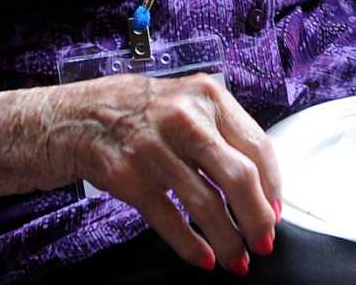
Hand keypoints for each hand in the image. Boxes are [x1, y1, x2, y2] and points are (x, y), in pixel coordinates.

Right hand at [57, 73, 281, 273]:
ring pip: (207, 204)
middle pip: (239, 178)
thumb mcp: (187, 102)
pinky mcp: (129, 176)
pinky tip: (204, 257)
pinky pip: (170, 219)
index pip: (258, 147)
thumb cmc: (141, 111)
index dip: (273, 188)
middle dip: (258, 220)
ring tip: (237, 259)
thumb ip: (222, 133)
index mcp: (206, 96)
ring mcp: (154, 148)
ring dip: (228, 241)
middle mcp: (183, 119)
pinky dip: (192, 246)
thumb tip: (262, 187)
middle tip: (263, 243)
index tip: (275, 212)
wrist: (79, 116)